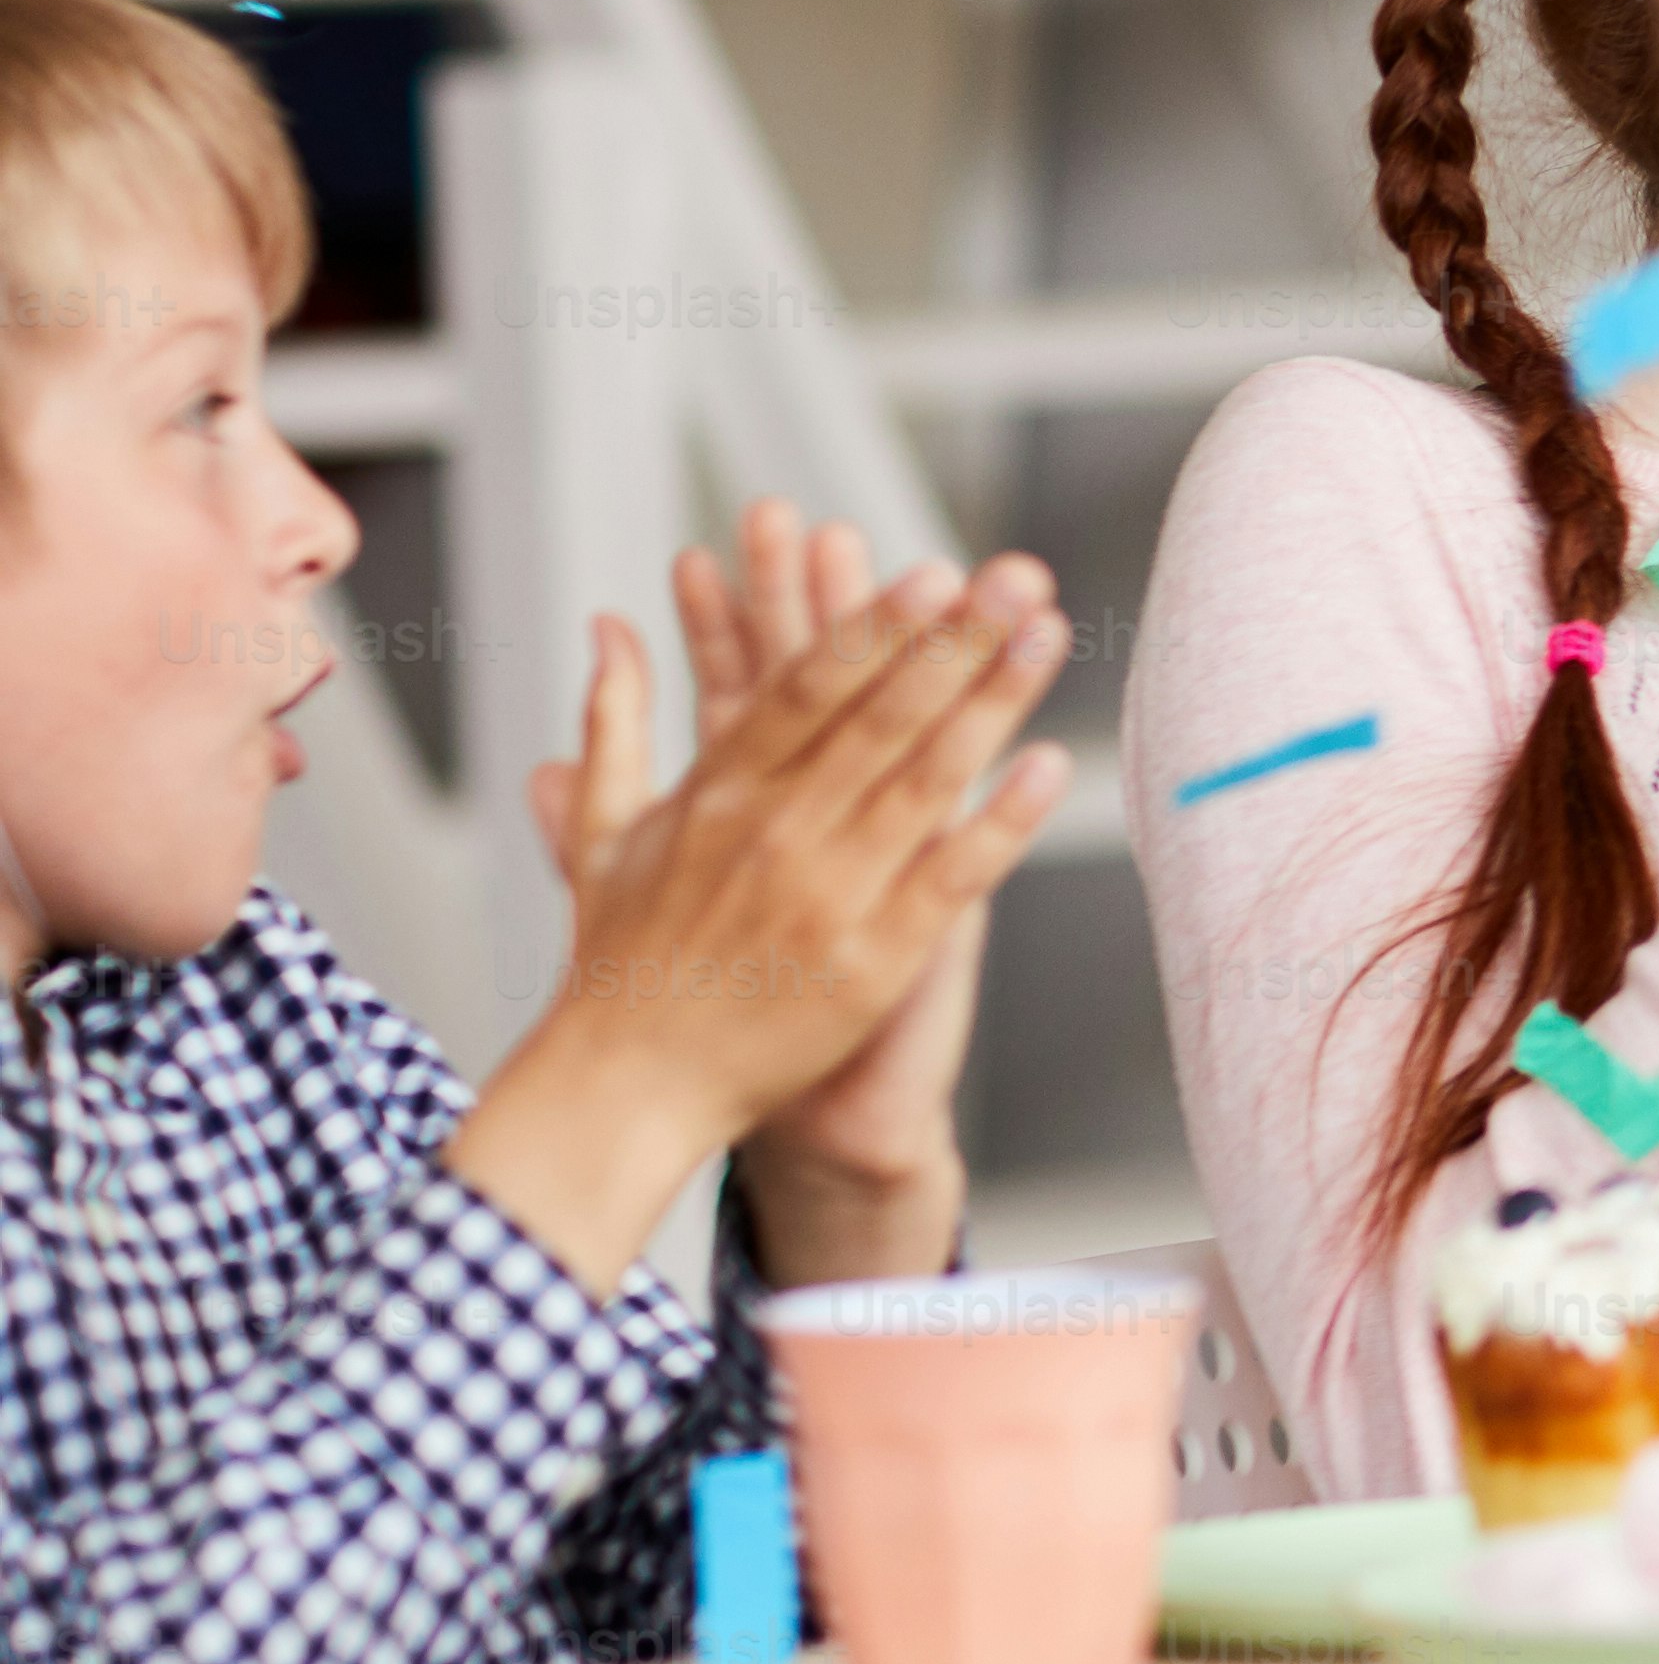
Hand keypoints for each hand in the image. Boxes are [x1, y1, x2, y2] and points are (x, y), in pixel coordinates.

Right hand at [453, 564, 1075, 1292]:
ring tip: (1048, 638)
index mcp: (717, 798)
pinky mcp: (872, 964)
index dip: (869, 628)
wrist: (630, 1090)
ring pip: (923, 782)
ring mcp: (828, 899)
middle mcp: (776, 838)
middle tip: (1014, 576)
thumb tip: (608, 627)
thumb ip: (613, 720)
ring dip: (990, 705)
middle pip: (878, 720)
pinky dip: (999, 822)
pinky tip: (1048, 767)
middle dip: (950, 641)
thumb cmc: (621, 960)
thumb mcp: (604, 830)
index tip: (928, 573)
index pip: (805, 691)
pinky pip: (951, 879)